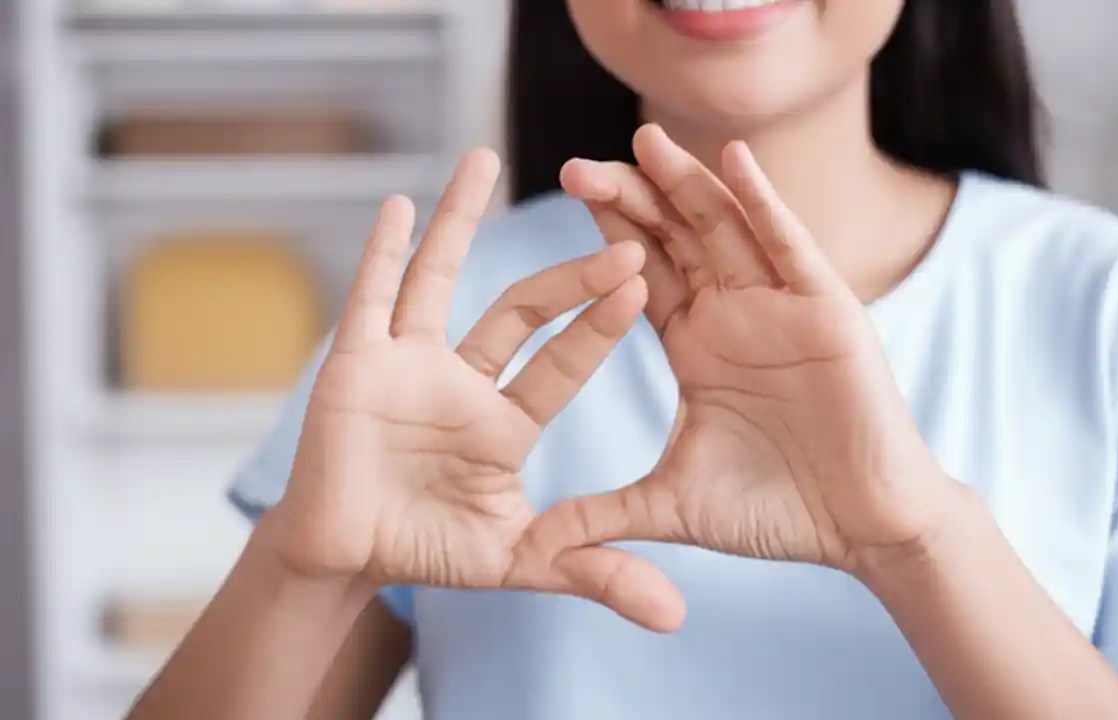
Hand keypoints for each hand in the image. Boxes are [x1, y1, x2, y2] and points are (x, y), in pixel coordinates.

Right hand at [266, 149, 683, 630]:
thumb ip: (594, 571)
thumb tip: (677, 616)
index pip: (562, 361)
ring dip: (459, 220)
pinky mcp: (355, 362)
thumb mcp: (521, 558)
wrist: (345, 556)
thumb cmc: (429, 548)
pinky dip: (381, 254)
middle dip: (568, 276)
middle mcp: (465, 376)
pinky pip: (370, 299)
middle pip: (520, 309)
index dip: (599, 325)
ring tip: (483, 158)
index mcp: (508, 418)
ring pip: (440, 279)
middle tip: (618, 237)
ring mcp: (409, 362)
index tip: (643, 279)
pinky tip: (400, 206)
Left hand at [540, 125, 958, 586]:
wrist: (862, 529)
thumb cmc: (776, 512)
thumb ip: (604, 515)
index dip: (608, 233)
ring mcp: (780, 306)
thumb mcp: (673, 506)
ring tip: (645, 141)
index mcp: (696, 345)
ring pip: (726, 228)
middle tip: (579, 166)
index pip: (641, 273)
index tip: (564, 195)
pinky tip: (734, 160)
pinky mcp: (826, 311)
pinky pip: (790, 246)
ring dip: (688, 183)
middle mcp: (734, 314)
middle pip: (674, 237)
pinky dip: (763, 203)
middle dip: (630, 199)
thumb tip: (530, 547)